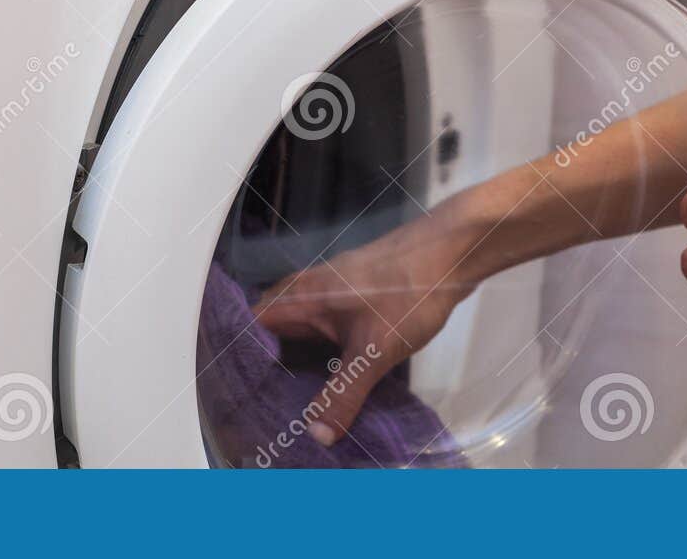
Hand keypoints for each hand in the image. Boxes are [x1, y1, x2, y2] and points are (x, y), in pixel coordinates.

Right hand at [252, 210, 480, 444]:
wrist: (452, 252)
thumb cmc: (410, 289)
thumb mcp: (374, 351)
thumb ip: (343, 394)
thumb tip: (317, 434)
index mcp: (299, 298)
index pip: (245, 328)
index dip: (236, 362)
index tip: (234, 398)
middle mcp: (306, 293)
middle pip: (267, 335)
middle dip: (262, 371)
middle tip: (258, 411)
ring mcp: (328, 295)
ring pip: (295, 335)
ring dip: (290, 366)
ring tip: (285, 407)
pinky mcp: (350, 301)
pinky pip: (319, 332)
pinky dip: (315, 358)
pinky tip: (325, 384)